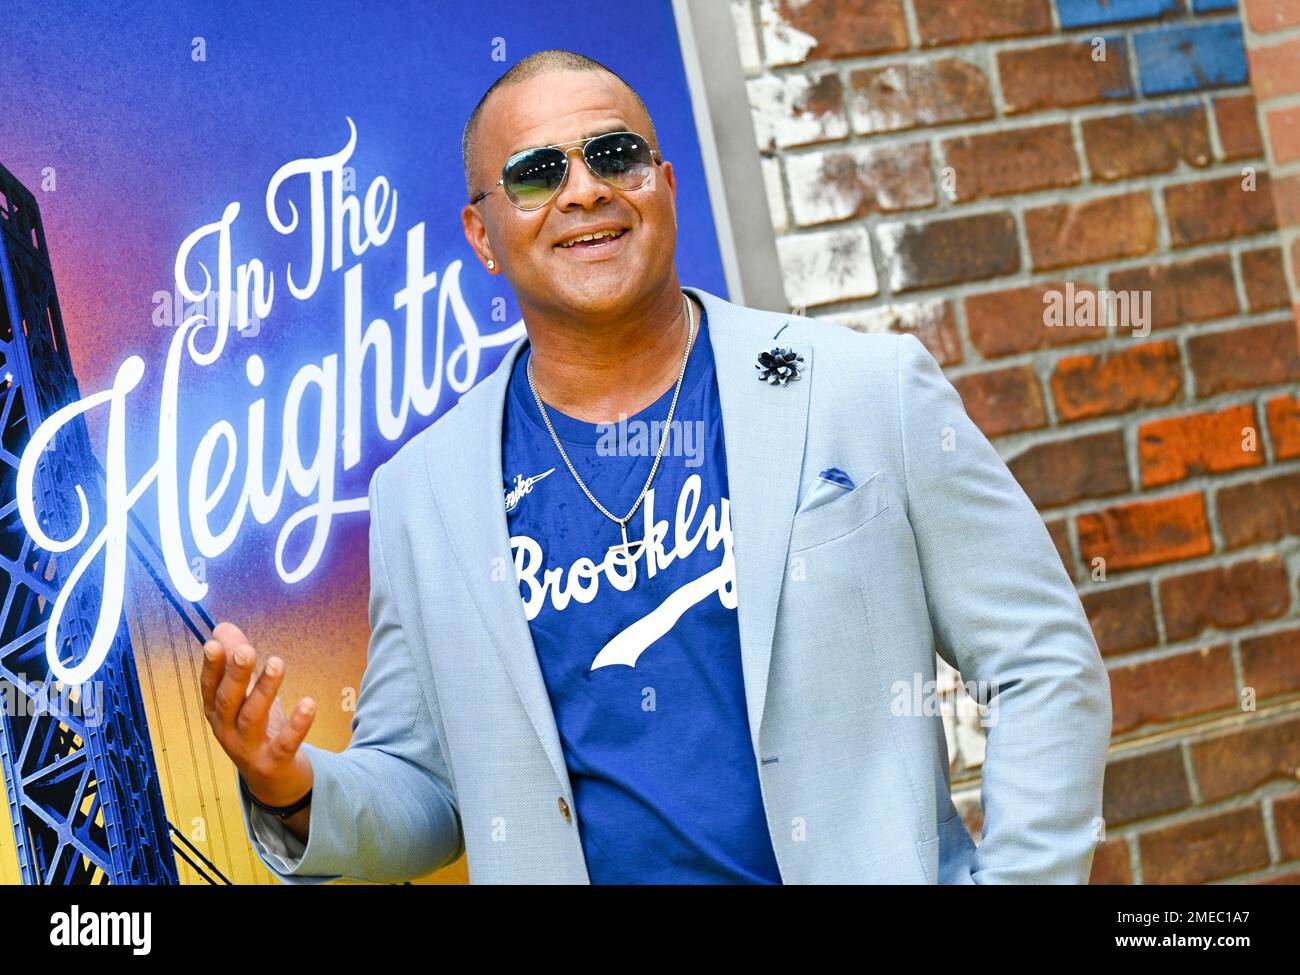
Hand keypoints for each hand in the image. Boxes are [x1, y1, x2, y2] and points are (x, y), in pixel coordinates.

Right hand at [201, 621, 315, 807]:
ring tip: (277, 662)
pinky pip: (285, 743)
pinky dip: (297, 724)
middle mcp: (226, 731)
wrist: (272, 781)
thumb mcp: (244, 696)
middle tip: (246, 649)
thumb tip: (223, 627)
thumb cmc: (256, 729)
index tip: (215, 643)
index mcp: (217, 712)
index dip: (211, 666)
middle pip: (228, 701)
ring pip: (253, 718)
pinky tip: (309, 703)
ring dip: (265, 690)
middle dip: (236, 675)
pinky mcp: (274, 762)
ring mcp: (248, 749)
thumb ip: (235, 662)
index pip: (209, 686)